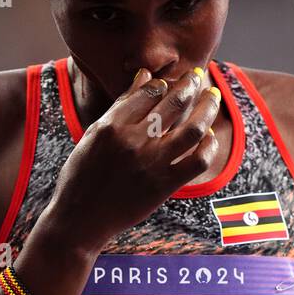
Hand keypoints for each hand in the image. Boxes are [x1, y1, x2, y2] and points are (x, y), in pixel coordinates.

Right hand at [46, 65, 221, 254]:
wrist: (80, 219)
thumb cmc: (82, 175)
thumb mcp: (93, 134)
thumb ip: (121, 105)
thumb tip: (144, 75)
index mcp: (113, 125)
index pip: (150, 91)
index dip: (165, 82)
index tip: (172, 81)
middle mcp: (134, 141)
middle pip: (174, 103)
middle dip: (190, 85)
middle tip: (197, 77)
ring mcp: (152, 164)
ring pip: (193, 128)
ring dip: (207, 107)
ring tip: (213, 97)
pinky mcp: (164, 186)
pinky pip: (197, 161)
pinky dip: (209, 146)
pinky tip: (209, 137)